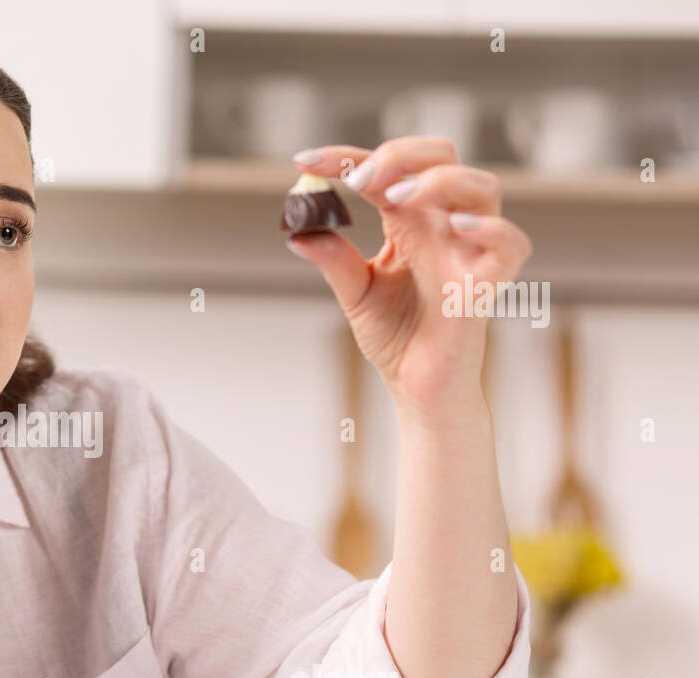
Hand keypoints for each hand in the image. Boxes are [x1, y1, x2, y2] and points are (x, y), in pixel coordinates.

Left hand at [289, 137, 533, 424]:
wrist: (418, 388)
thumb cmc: (396, 337)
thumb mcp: (356, 294)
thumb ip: (335, 261)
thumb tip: (299, 231)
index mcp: (410, 221)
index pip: (386, 170)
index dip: (347, 158)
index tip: (305, 160)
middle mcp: (444, 226)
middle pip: (443, 157)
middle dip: (401, 156)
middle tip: (359, 179)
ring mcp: (470, 252)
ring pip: (483, 188)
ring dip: (439, 181)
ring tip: (394, 198)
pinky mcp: (487, 285)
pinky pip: (511, 245)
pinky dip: (490, 230)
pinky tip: (454, 229)